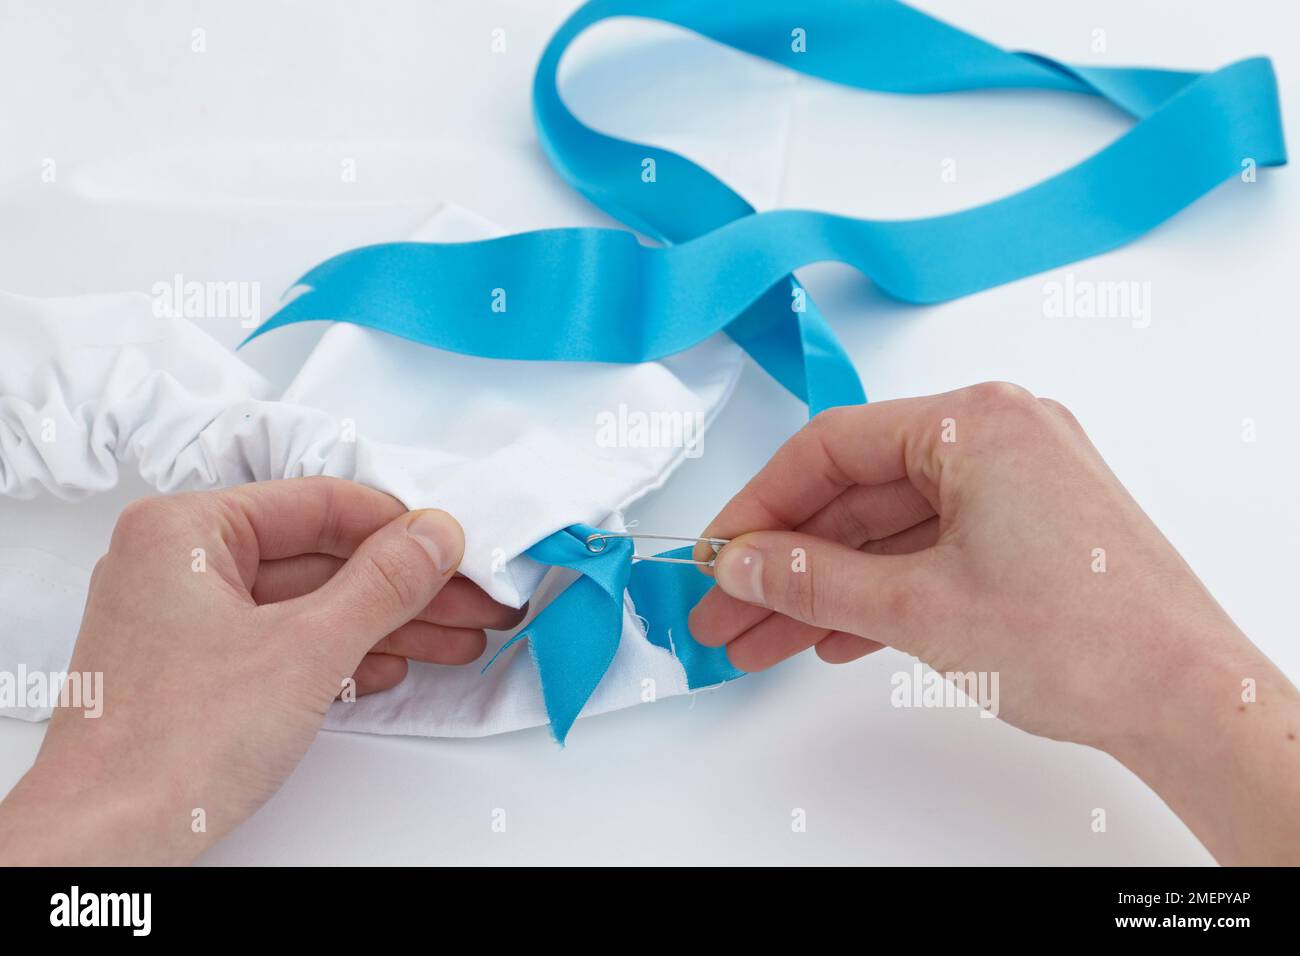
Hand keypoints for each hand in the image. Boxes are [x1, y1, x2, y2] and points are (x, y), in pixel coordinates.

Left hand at [0, 477, 522, 863]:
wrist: (105, 848)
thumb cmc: (170, 749)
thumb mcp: (305, 650)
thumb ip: (383, 584)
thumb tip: (437, 534)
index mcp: (185, 531)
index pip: (319, 504)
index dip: (400, 528)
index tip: (457, 551)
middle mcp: (180, 565)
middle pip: (321, 558)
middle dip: (406, 587)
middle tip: (472, 603)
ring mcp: (187, 622)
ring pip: (310, 605)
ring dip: (387, 625)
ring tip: (457, 641)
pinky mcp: (200, 672)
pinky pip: (287, 644)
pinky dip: (343, 656)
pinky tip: (393, 669)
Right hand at [690, 383, 1299, 863]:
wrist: (1191, 702)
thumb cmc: (1088, 641)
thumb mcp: (919, 609)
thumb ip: (815, 580)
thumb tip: (745, 561)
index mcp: (976, 424)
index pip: (831, 447)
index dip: (761, 505)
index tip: (720, 552)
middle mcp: (998, 438)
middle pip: (856, 492)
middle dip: (787, 561)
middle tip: (729, 607)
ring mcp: (1016, 486)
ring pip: (888, 529)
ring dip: (825, 585)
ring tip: (763, 637)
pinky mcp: (1027, 531)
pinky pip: (928, 549)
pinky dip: (879, 590)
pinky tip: (832, 635)